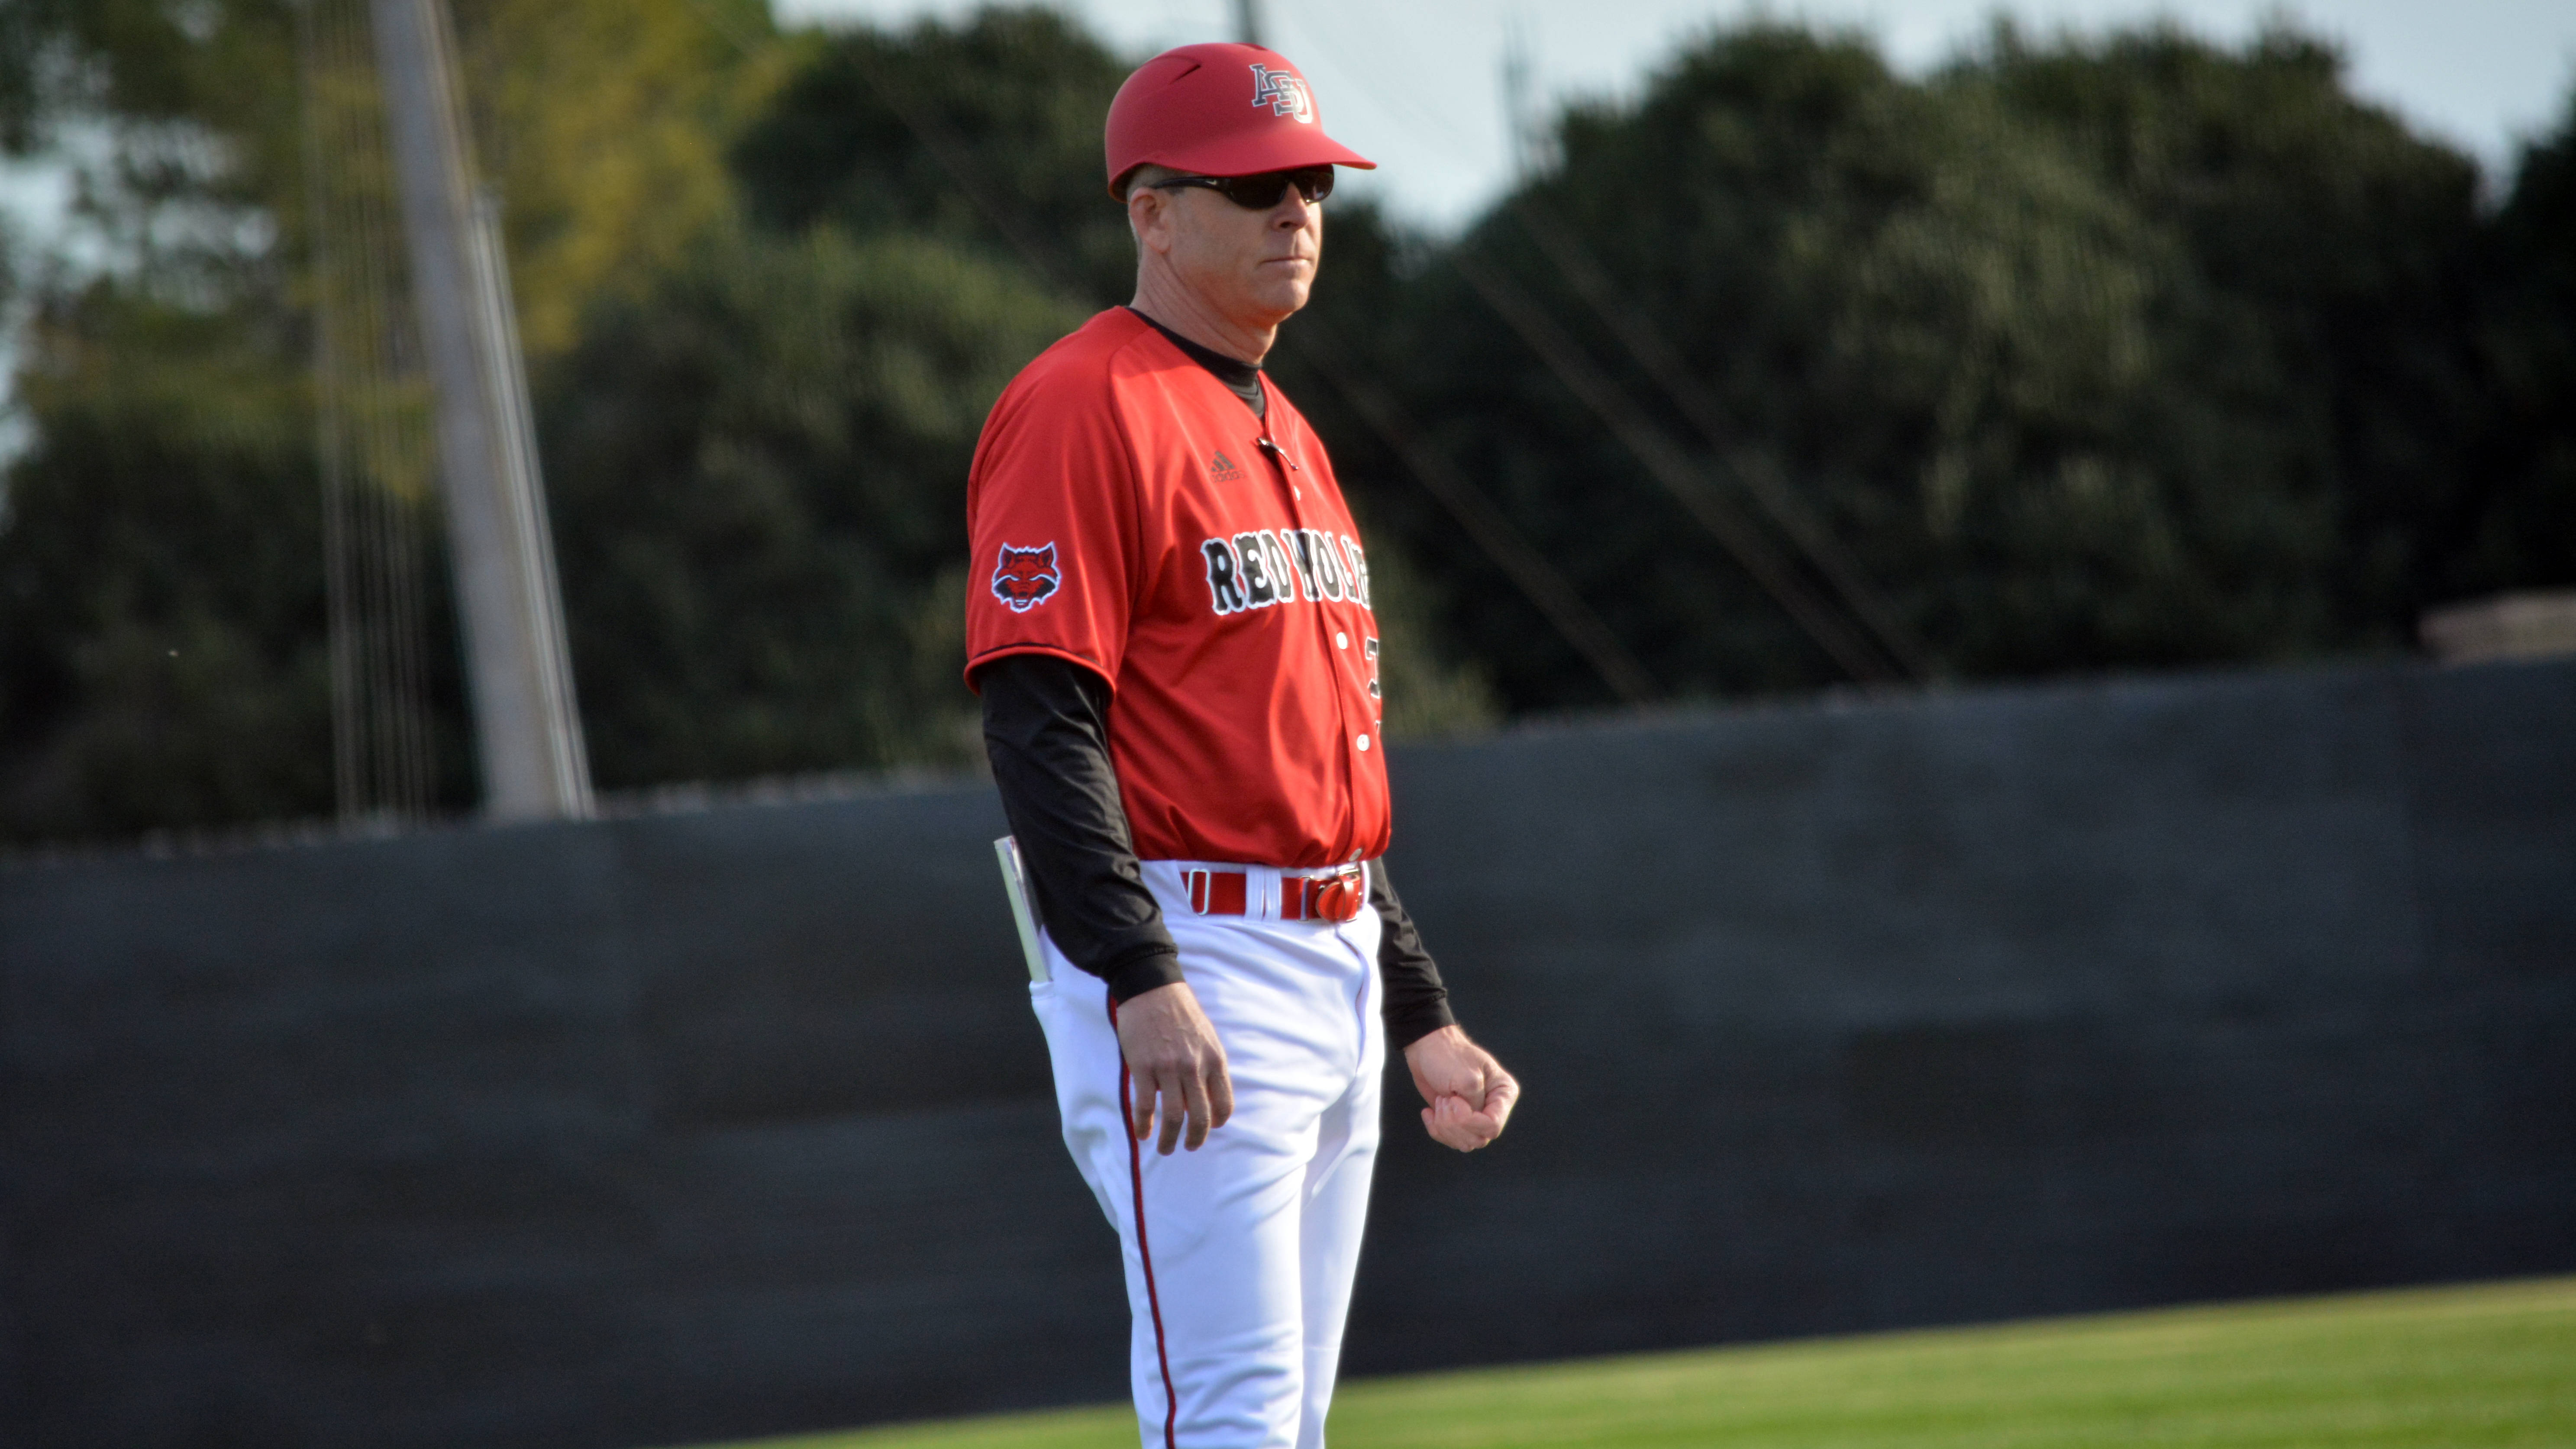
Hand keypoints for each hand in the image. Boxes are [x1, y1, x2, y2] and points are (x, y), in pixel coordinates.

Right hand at [1115, 982, 1234, 1153]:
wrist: (1151, 988)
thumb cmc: (1179, 1011)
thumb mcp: (1206, 1036)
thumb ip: (1208, 1065)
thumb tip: (1206, 1095)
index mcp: (1214, 1059)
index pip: (1224, 1103)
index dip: (1217, 1122)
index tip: (1209, 1128)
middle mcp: (1194, 1067)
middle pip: (1200, 1117)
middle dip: (1195, 1139)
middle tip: (1189, 1147)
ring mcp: (1168, 1068)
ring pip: (1173, 1116)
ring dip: (1169, 1139)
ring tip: (1165, 1149)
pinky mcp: (1143, 1067)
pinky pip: (1146, 1106)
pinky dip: (1145, 1125)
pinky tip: (1143, 1134)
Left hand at [1402, 1024, 1517, 1151]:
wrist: (1426, 1048)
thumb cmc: (1448, 1057)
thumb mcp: (1467, 1078)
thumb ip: (1475, 1106)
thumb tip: (1469, 1125)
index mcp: (1504, 1094)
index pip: (1493, 1126)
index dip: (1469, 1120)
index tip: (1454, 1099)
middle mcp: (1493, 1108)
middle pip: (1479, 1138)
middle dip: (1455, 1124)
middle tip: (1444, 1099)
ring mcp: (1476, 1117)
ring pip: (1466, 1144)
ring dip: (1445, 1126)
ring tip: (1439, 1102)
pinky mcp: (1458, 1122)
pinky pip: (1451, 1141)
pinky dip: (1436, 1129)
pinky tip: (1428, 1112)